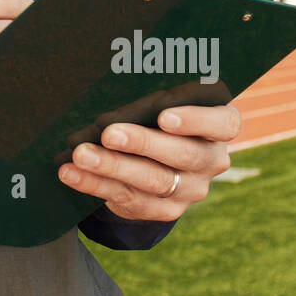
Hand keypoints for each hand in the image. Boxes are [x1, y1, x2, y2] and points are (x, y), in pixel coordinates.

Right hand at [0, 0, 32, 145]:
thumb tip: (18, 16)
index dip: (32, 10)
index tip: (44, 20)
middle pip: (12, 30)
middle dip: (35, 40)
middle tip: (49, 49)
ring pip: (6, 63)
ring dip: (24, 67)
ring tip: (35, 70)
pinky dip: (5, 91)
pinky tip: (11, 92)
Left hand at [57, 103, 241, 220]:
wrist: (163, 161)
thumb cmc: (160, 115)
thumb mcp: (166, 102)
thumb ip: (153, 99)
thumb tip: (112, 85)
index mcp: (220, 127)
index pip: (223, 123)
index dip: (196, 120)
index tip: (164, 116)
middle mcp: (211, 161)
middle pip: (182, 154)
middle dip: (142, 143)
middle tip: (109, 133)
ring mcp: (190, 189)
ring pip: (152, 180)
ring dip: (112, 166)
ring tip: (81, 155)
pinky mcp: (165, 210)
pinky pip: (128, 198)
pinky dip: (95, 184)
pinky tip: (72, 173)